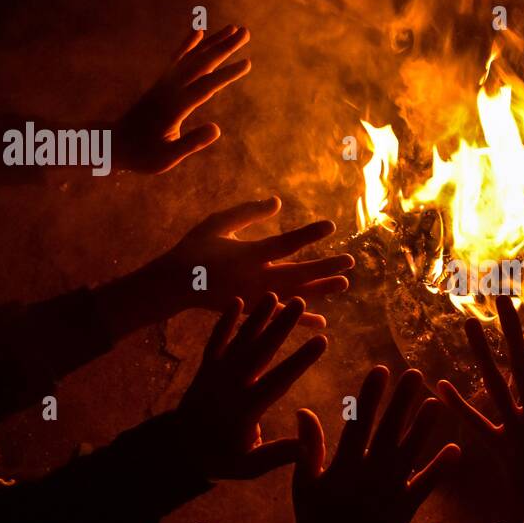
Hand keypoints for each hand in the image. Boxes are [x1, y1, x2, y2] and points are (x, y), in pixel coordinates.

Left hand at [113, 25, 251, 174]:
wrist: (112, 143)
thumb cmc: (142, 156)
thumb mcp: (167, 158)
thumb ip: (191, 143)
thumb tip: (217, 129)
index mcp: (174, 107)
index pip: (205, 87)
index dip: (227, 74)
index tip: (247, 62)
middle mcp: (169, 89)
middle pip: (201, 63)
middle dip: (224, 47)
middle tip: (246, 31)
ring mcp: (164, 83)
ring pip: (192, 57)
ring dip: (212, 42)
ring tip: (233, 28)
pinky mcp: (161, 83)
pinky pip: (177, 59)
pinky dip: (188, 45)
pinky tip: (198, 33)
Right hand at [143, 196, 352, 324]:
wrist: (173, 286)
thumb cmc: (194, 248)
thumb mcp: (218, 224)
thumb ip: (248, 212)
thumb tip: (279, 202)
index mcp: (247, 255)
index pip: (284, 243)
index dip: (308, 234)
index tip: (331, 226)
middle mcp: (254, 279)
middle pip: (297, 273)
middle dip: (324, 267)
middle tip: (350, 260)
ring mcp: (254, 298)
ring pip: (295, 295)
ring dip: (320, 290)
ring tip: (345, 283)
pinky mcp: (251, 312)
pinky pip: (281, 317)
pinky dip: (302, 319)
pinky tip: (323, 321)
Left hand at [174, 294, 326, 478]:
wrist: (177, 451)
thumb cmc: (222, 459)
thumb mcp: (250, 465)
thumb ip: (279, 454)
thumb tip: (309, 446)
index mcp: (246, 409)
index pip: (280, 380)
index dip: (302, 359)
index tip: (322, 340)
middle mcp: (231, 386)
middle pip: (260, 351)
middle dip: (281, 325)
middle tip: (299, 301)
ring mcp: (216, 375)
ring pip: (240, 340)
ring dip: (257, 317)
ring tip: (274, 294)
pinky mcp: (205, 369)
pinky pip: (215, 341)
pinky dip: (224, 322)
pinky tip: (237, 301)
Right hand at [292, 366, 459, 522]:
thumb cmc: (316, 522)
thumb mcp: (304, 485)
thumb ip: (308, 447)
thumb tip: (304, 410)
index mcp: (344, 466)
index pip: (359, 422)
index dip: (370, 395)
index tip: (381, 370)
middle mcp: (371, 473)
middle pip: (389, 430)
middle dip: (402, 401)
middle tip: (415, 374)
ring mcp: (391, 489)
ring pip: (411, 451)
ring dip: (424, 427)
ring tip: (436, 402)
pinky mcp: (406, 506)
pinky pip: (426, 484)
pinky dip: (440, 467)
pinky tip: (455, 448)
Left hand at [437, 300, 523, 522]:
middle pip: (521, 364)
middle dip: (510, 329)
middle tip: (499, 298)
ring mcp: (514, 431)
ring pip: (494, 385)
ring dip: (480, 352)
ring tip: (466, 323)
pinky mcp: (497, 448)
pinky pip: (474, 423)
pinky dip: (456, 405)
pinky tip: (438, 385)